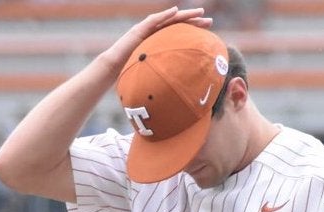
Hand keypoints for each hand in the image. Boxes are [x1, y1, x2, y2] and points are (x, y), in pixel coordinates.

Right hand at [97, 6, 212, 72]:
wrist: (113, 69)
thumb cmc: (131, 73)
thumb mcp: (154, 73)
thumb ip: (165, 73)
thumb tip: (181, 87)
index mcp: (160, 43)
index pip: (180, 34)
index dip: (194, 32)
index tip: (209, 33)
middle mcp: (155, 34)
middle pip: (177, 25)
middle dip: (194, 22)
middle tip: (210, 22)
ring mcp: (146, 30)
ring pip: (168, 20)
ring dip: (184, 15)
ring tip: (198, 13)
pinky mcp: (138, 30)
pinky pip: (153, 21)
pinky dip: (164, 15)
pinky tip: (175, 12)